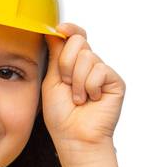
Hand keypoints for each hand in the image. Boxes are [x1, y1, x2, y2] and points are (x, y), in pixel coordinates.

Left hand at [42, 22, 124, 158]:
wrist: (74, 137)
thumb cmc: (61, 115)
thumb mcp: (52, 80)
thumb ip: (56, 55)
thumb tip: (54, 30)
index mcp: (74, 64)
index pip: (74, 37)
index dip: (69, 30)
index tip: (61, 28)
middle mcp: (90, 66)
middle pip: (78, 42)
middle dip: (66, 65)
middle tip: (67, 85)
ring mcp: (103, 73)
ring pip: (88, 57)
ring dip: (77, 82)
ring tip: (79, 99)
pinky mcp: (115, 82)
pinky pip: (100, 70)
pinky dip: (90, 87)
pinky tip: (92, 100)